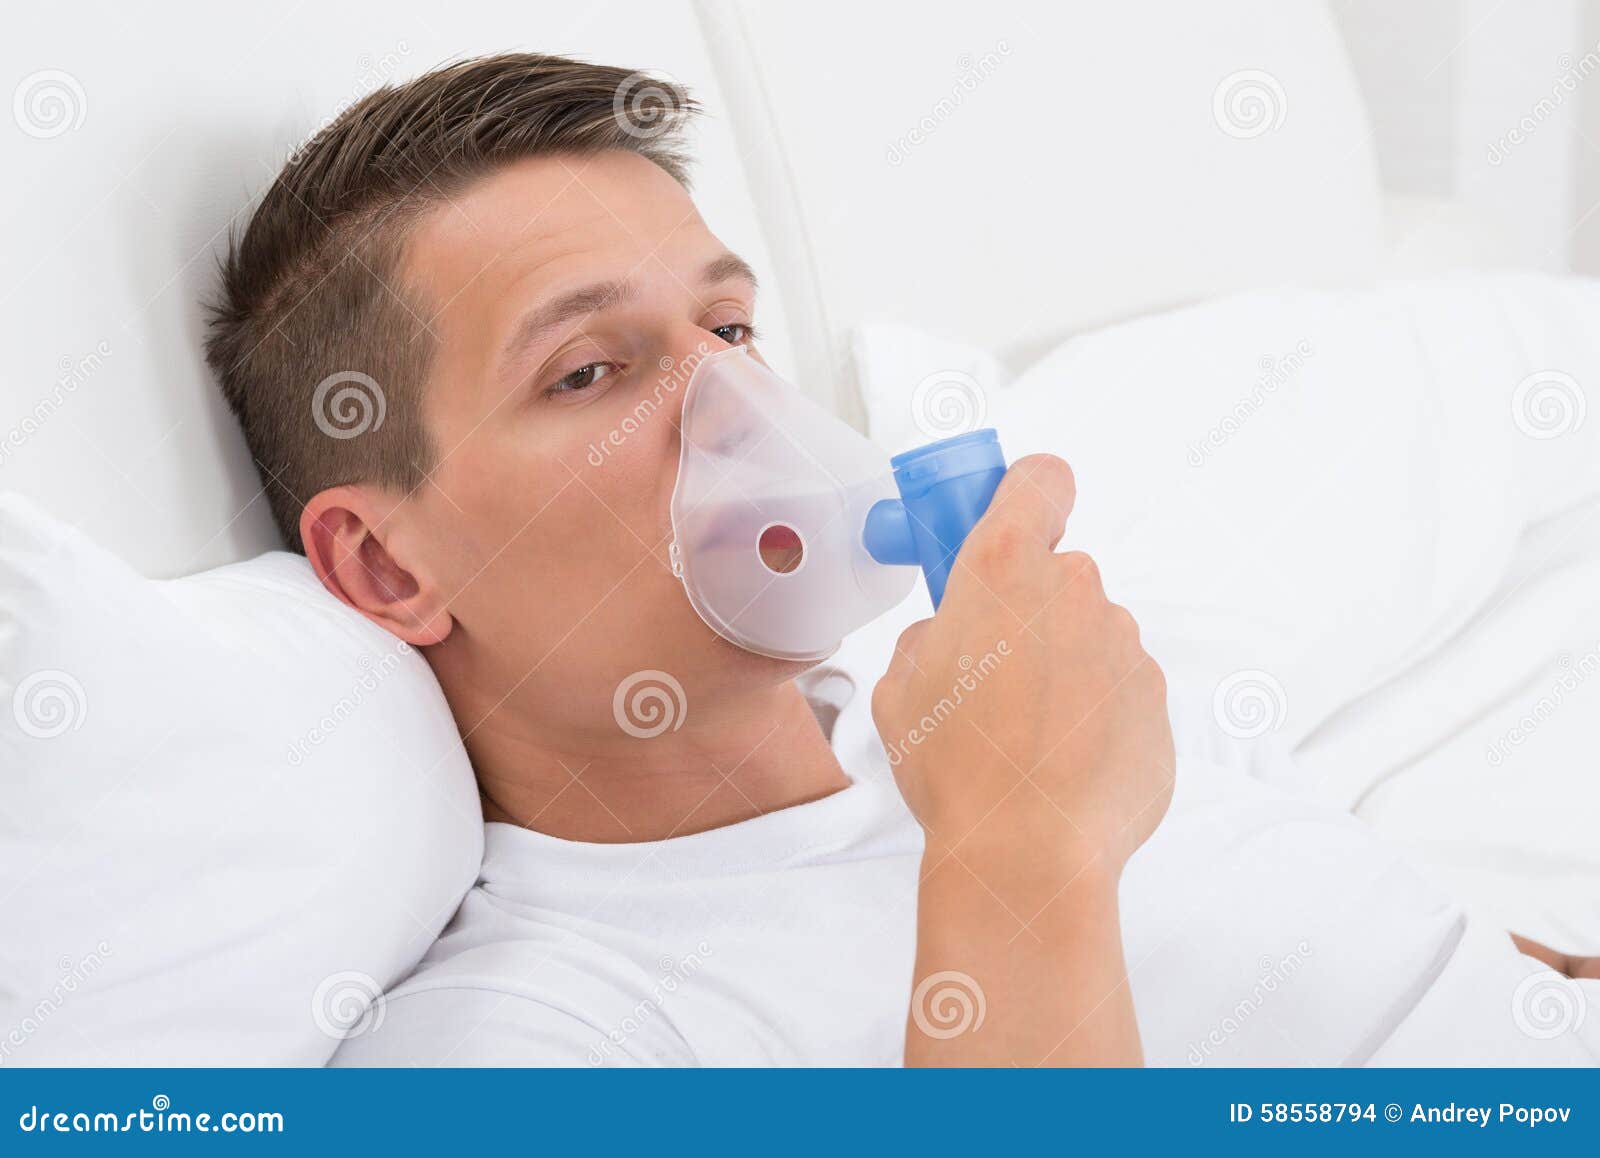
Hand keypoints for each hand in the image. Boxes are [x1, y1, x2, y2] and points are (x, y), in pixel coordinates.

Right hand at [872, 454, 1174, 899]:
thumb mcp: (898, 689)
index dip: (1026, 496)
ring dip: (1063, 669)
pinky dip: (1096, 717)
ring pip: (1090, 636)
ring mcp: (1126, 646)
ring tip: (1025, 739)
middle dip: (1029, 612)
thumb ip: (929, 637)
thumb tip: (952, 636)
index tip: (1009, 523)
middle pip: (1059, 574)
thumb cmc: (956, 770)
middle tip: (992, 673)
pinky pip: (1120, 691)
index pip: (1040, 480)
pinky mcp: (1159, 702)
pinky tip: (1063, 766)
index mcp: (1005, 567)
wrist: (1028, 855)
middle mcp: (1077, 591)